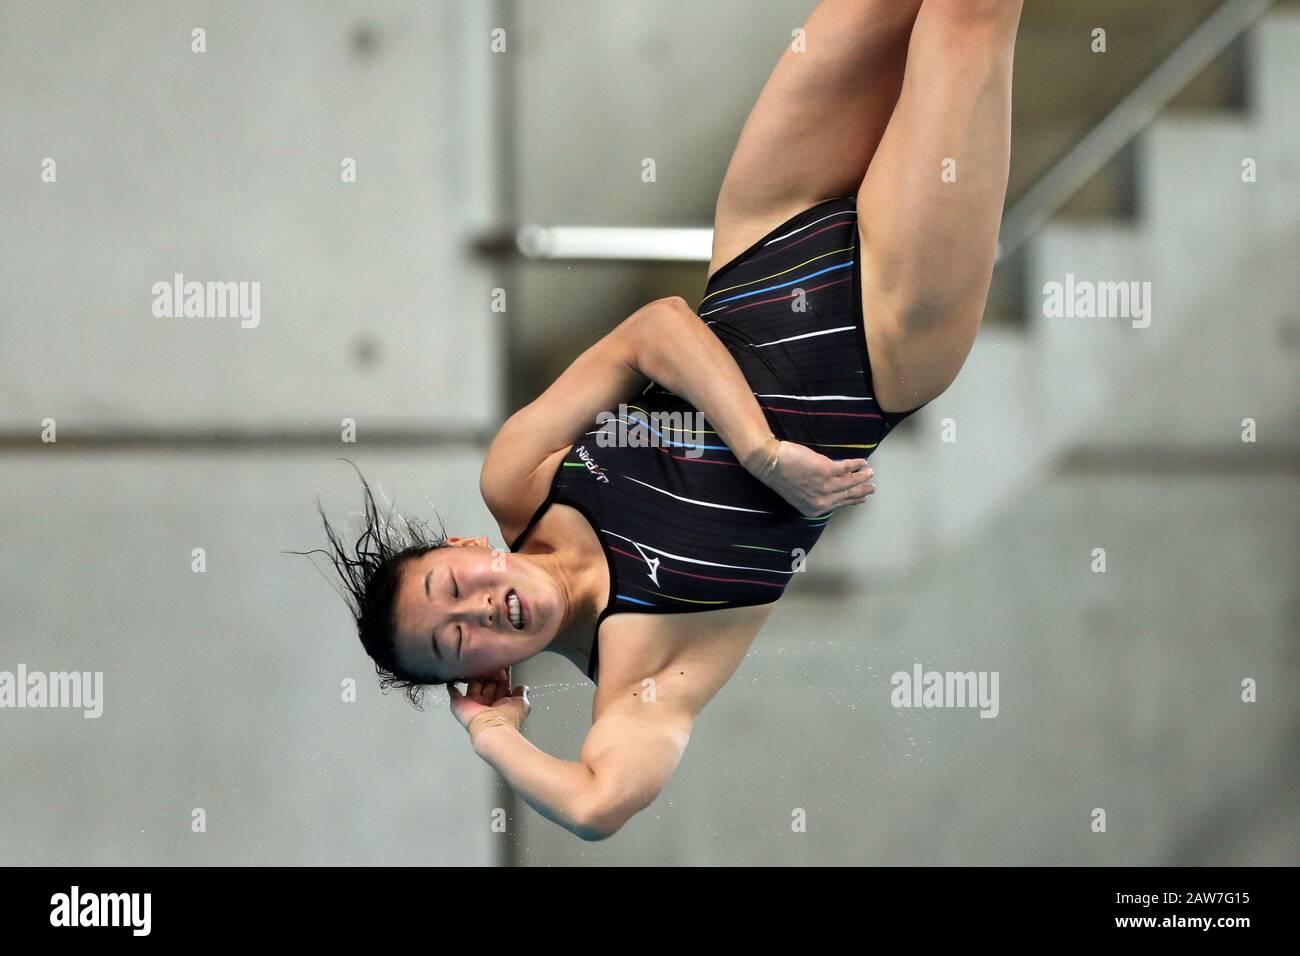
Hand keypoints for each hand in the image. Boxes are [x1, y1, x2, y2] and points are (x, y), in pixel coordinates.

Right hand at [448, 668, 530, 744]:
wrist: (492, 729)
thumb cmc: (508, 719)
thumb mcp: (521, 702)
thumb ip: (522, 693)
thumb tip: (523, 688)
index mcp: (501, 702)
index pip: (500, 683)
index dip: (501, 674)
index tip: (502, 663)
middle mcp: (487, 703)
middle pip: (486, 682)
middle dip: (489, 672)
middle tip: (491, 661)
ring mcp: (473, 703)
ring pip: (472, 684)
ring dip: (474, 674)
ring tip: (477, 663)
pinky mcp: (460, 705)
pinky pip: (454, 693)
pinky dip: (452, 686)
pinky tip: (452, 679)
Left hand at [747, 438, 874, 516]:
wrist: (771, 463)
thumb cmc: (781, 476)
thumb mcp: (799, 493)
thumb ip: (815, 494)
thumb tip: (831, 487)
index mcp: (814, 509)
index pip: (838, 505)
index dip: (852, 500)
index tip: (862, 499)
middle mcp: (821, 501)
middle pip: (847, 495)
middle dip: (862, 491)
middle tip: (872, 488)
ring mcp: (825, 486)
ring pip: (850, 482)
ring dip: (862, 477)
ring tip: (870, 472)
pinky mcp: (826, 470)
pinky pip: (847, 468)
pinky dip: (856, 464)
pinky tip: (862, 462)